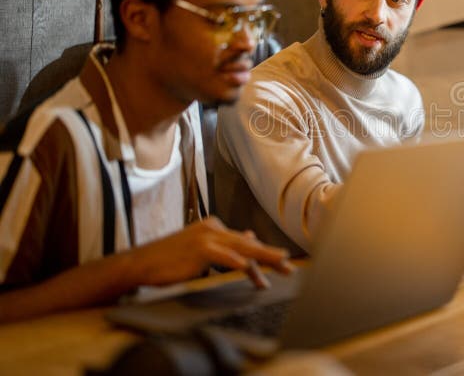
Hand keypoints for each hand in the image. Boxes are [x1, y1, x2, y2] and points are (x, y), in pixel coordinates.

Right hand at [127, 216, 291, 286]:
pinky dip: (236, 261)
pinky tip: (248, 267)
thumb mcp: (200, 250)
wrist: (141, 263)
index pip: (245, 242)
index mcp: (215, 228)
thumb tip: (251, 238)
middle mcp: (214, 229)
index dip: (264, 254)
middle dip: (271, 256)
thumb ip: (225, 246)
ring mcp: (206, 237)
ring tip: (279, 265)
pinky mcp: (198, 248)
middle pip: (249, 243)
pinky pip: (222, 255)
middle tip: (290, 266)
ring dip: (263, 258)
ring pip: (242, 247)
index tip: (282, 264)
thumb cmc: (169, 260)